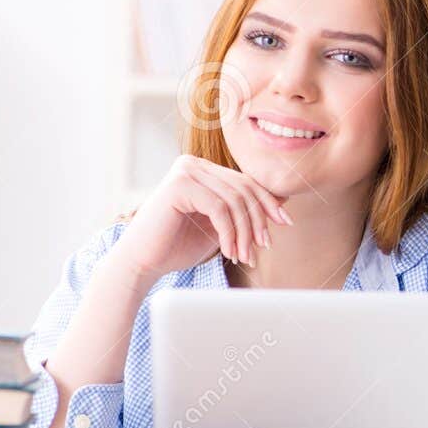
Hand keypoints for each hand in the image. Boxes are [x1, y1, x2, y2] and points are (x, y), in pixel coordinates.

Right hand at [107, 154, 291, 283]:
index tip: (285, 222)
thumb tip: (282, 197)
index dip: (268, 201)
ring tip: (245, 256)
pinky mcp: (179, 185)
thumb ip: (243, 211)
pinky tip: (231, 252)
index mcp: (202, 169)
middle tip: (265, 245)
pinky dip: (230, 233)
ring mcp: (184, 171)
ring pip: (234, 200)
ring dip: (244, 232)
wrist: (142, 263)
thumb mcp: (220, 226)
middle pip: (243, 188)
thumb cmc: (177, 246)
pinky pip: (219, 208)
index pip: (245, 181)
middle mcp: (192, 164)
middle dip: (258, 219)